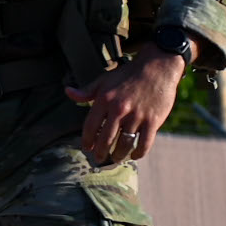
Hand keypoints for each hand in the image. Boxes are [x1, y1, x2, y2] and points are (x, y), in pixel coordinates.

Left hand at [64, 51, 185, 165]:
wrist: (157, 66)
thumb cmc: (127, 74)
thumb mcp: (104, 80)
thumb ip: (86, 91)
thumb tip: (67, 92)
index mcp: (105, 100)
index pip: (90, 127)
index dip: (87, 141)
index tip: (86, 148)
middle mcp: (119, 109)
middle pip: (106, 139)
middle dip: (100, 152)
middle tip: (98, 159)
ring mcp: (137, 116)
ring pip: (124, 144)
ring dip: (118, 155)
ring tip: (115, 158)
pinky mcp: (153, 120)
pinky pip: (144, 143)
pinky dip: (138, 153)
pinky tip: (134, 155)